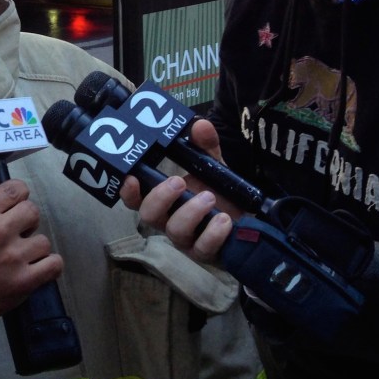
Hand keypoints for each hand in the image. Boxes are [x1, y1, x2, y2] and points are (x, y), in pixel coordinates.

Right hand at [0, 179, 62, 323]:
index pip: (15, 189)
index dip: (19, 195)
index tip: (16, 204)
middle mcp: (0, 231)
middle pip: (32, 212)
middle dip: (25, 221)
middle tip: (16, 233)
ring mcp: (14, 257)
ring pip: (43, 241)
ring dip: (33, 248)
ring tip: (22, 257)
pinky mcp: (23, 281)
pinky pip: (53, 265)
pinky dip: (49, 266)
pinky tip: (38, 268)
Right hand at [119, 118, 237, 262]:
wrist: (249, 223)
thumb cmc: (220, 194)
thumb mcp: (212, 167)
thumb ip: (205, 147)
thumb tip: (199, 125)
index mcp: (164, 201)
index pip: (136, 199)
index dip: (128, 191)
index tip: (131, 177)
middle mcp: (168, 221)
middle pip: (148, 215)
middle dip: (160, 198)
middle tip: (178, 182)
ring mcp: (186, 240)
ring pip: (175, 231)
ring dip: (190, 212)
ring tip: (209, 197)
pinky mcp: (206, 253)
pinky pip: (203, 248)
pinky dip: (212, 234)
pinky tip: (224, 221)